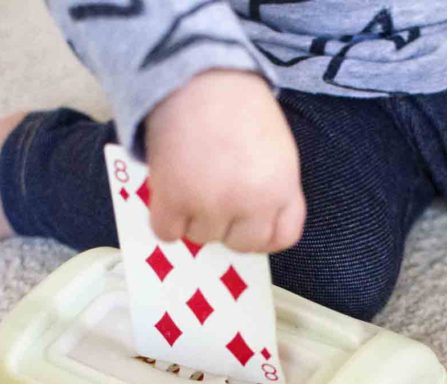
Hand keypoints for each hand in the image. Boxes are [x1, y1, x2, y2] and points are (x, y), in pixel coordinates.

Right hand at [144, 69, 305, 252]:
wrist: (197, 76)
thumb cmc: (238, 105)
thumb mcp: (278, 149)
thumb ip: (274, 188)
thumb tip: (254, 220)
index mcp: (282, 188)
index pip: (282, 237)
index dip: (263, 233)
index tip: (248, 223)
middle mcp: (251, 203)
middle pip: (241, 244)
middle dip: (228, 225)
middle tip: (214, 194)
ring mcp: (212, 204)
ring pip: (202, 237)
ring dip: (193, 217)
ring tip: (190, 180)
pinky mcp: (174, 200)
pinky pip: (168, 232)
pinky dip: (165, 218)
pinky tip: (168, 193)